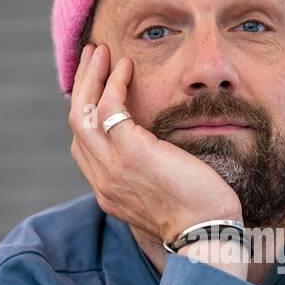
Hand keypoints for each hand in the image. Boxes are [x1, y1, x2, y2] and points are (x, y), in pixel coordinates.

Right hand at [68, 43, 242, 243]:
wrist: (208, 233)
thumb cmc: (200, 217)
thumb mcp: (165, 195)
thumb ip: (151, 176)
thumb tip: (162, 157)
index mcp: (110, 193)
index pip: (84, 147)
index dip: (87, 114)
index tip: (97, 89)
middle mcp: (103, 181)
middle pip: (76, 124)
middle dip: (81, 86)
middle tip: (91, 58)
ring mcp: (112, 167)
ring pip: (83, 111)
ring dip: (90, 76)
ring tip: (101, 51)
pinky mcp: (129, 152)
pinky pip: (109, 107)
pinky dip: (113, 82)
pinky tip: (125, 66)